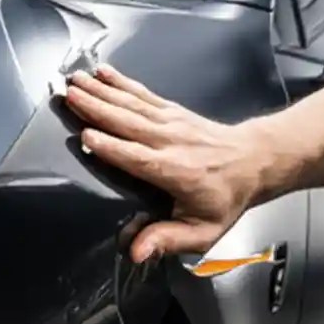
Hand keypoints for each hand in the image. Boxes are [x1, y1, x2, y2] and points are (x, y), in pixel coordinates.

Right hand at [65, 65, 271, 261]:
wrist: (255, 161)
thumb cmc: (226, 198)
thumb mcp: (203, 232)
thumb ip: (168, 240)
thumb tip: (137, 252)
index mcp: (174, 171)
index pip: (137, 158)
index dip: (111, 147)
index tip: (85, 136)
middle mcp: (170, 141)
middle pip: (127, 122)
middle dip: (96, 108)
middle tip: (68, 95)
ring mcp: (171, 122)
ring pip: (131, 103)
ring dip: (101, 90)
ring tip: (75, 80)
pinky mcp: (172, 111)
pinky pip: (142, 94)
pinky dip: (121, 82)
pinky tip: (103, 72)